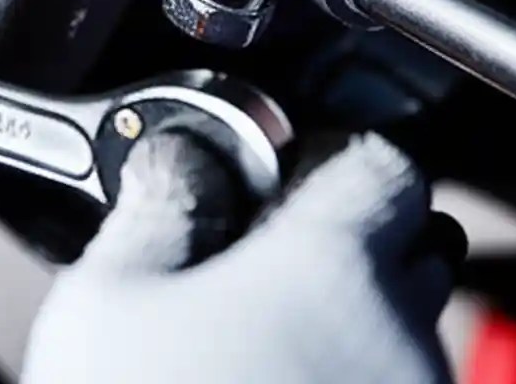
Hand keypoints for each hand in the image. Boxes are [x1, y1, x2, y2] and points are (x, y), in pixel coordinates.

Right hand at [22, 132, 463, 383]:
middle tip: (265, 254)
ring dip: (351, 311)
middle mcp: (397, 335)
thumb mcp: (104, 301)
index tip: (289, 172)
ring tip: (256, 336)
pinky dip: (349, 371)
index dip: (331, 154)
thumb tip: (175, 161)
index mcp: (330, 267)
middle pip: (411, 239)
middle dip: (349, 233)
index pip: (384, 161)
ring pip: (406, 323)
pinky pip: (394, 382)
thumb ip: (154, 206)